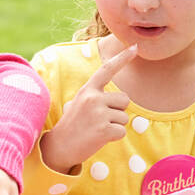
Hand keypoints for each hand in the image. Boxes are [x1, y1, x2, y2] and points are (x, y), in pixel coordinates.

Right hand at [40, 45, 137, 174]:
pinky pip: (122, 131)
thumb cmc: (72, 125)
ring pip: (124, 118)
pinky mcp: (104, 130)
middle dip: (118, 111)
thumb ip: (95, 97)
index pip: (107, 70)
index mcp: (87, 90)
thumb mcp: (79, 104)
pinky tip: (99, 138)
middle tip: (99, 120)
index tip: (135, 47)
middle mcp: (93, 98)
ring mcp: (98, 114)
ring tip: (97, 129)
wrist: (59, 148)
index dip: (122, 58)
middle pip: (124, 100)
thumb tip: (118, 99)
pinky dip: (114, 137)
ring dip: (115, 126)